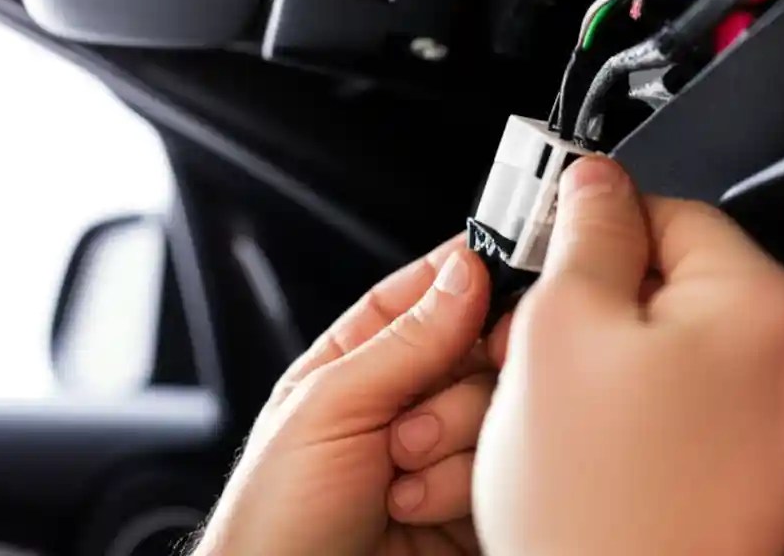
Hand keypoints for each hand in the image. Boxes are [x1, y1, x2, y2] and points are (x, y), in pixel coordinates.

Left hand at [192, 236, 493, 555]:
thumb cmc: (275, 512)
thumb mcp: (329, 407)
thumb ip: (406, 340)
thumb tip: (467, 271)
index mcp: (363, 358)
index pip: (431, 289)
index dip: (471, 276)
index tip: (505, 277)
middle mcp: (412, 398)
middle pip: (482, 348)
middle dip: (454, 385)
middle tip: (416, 418)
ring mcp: (448, 450)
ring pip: (500, 409)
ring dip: (452, 444)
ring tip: (399, 477)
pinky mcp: (477, 502)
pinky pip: (508, 469)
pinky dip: (468, 486)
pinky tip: (419, 510)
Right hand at [474, 157, 783, 555]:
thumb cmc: (595, 505)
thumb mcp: (561, 328)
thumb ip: (583, 230)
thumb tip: (595, 179)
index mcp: (767, 304)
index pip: (669, 211)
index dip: (589, 232)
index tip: (544, 257)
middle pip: (677, 284)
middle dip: (596, 305)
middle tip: (536, 352)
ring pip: (679, 349)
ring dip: (611, 362)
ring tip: (557, 414)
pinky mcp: (766, 475)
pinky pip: (695, 409)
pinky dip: (640, 415)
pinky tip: (594, 452)